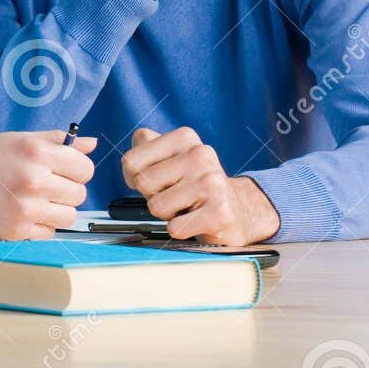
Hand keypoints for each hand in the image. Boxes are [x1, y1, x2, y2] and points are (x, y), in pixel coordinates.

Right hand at [0, 130, 96, 238]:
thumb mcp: (14, 140)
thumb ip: (54, 140)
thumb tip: (91, 143)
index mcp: (36, 152)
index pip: (84, 168)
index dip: (76, 170)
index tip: (63, 171)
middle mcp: (33, 179)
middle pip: (79, 194)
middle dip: (65, 191)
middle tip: (42, 186)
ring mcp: (26, 208)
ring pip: (68, 217)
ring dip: (56, 211)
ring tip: (33, 201)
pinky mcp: (17, 231)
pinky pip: (49, 233)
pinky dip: (40, 226)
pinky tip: (21, 213)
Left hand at [122, 127, 280, 244]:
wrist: (238, 210)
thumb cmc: (192, 184)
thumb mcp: (168, 156)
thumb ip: (144, 146)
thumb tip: (133, 154)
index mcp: (184, 138)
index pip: (130, 161)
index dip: (134, 177)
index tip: (157, 179)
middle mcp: (200, 155)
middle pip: (143, 184)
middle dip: (153, 195)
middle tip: (175, 194)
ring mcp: (213, 183)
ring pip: (156, 206)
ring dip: (167, 213)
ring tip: (187, 206)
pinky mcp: (220, 213)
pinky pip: (175, 228)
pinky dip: (180, 229)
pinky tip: (196, 220)